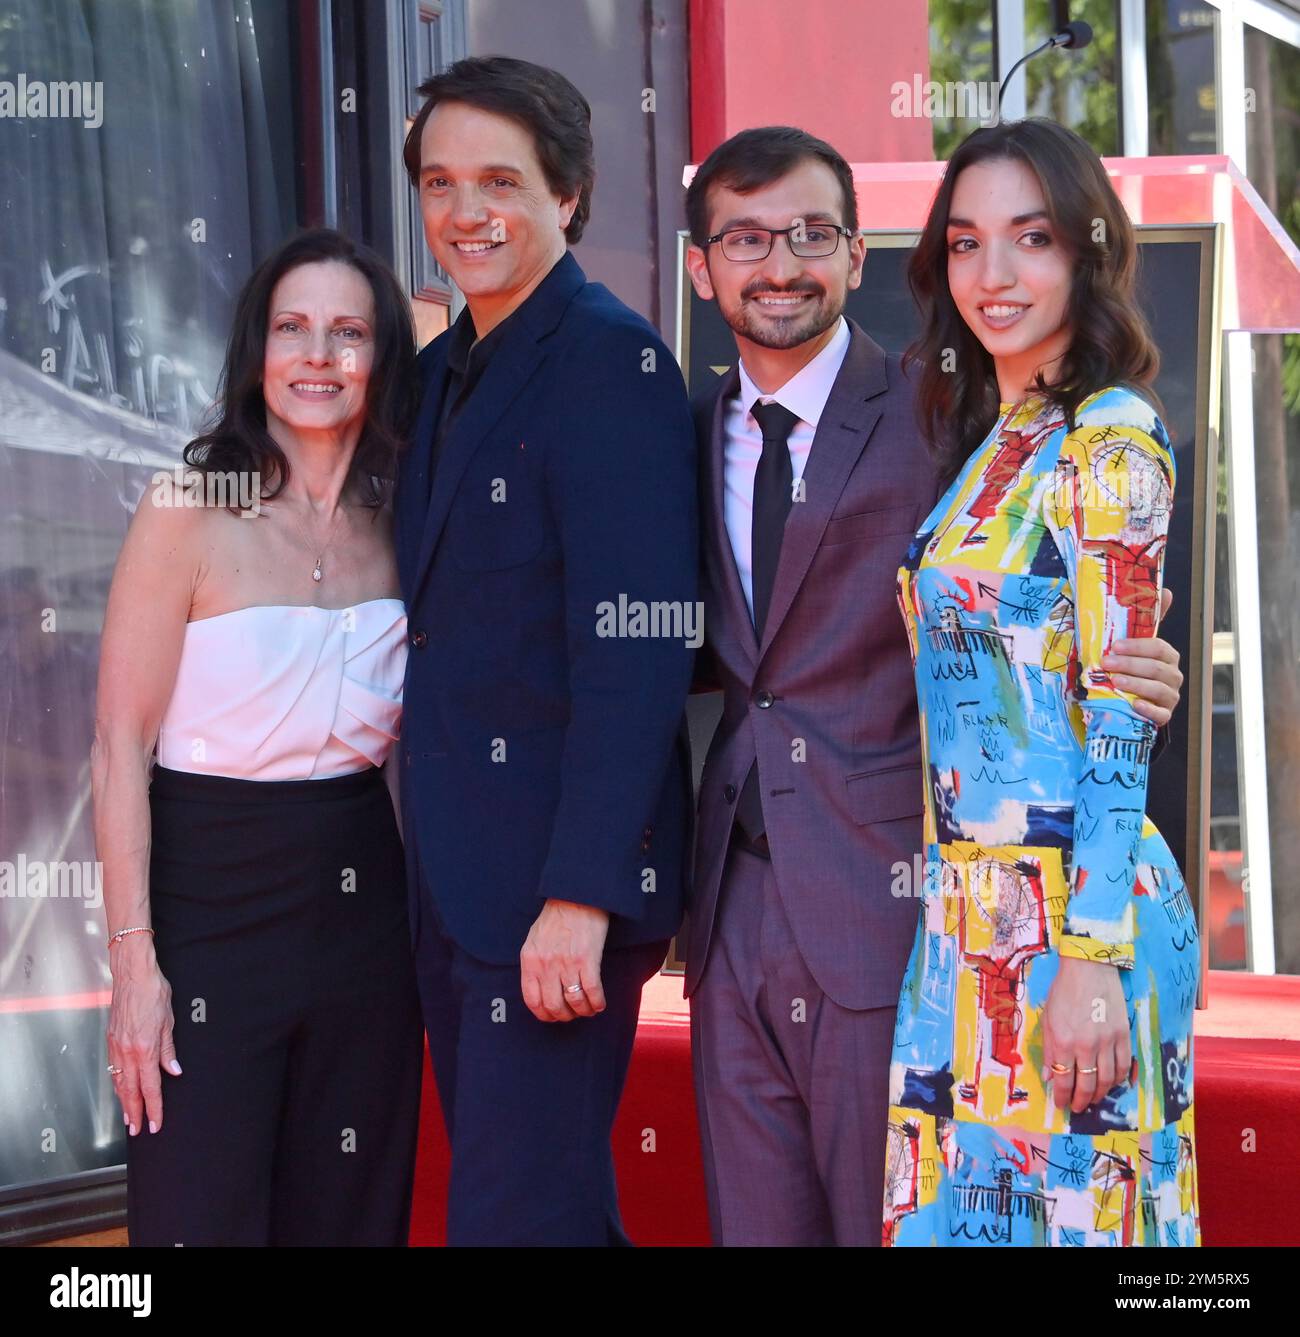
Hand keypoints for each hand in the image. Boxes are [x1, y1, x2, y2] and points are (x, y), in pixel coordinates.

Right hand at [106, 936, 180, 1134]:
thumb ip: (169, 1050)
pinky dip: (117, 1083)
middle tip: (136, 1131)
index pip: (150, 1087)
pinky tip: (120, 1089)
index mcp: (145, 1049)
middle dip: (134, 1113)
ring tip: (128, 1117)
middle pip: (131, 1090)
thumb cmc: (153, 992)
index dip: (153, 1108)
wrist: (132, 974)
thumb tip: (174, 1071)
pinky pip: (113, 1068)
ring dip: (124, 1101)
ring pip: (119, 1082)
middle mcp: (128, 1051)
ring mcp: (116, 1046)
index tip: (155, 1124)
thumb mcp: (169, 1020)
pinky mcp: (111, 1039)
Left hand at [520, 899, 609, 1022]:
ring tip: (588, 1009)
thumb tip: (539, 987)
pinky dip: (597, 1003)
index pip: (532, 1001)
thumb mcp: (534, 939)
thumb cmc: (556, 916)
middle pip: (554, 1006)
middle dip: (565, 1016)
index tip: (553, 1016)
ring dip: (582, 1011)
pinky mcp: (587, 960)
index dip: (544, 1015)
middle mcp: (546, 965)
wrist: (576, 896)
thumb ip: (534, 963)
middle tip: (572, 1014)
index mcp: (530, 961)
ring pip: (574, 1002)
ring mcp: (567, 963)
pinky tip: (599, 1004)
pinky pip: (592, 992)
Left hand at [1041, 956, 1131, 1113]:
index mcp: (1064, 1041)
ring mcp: (1108, 1041)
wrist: (1090, 969)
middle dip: (1081, 1101)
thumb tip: (1049, 1076)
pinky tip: (1111, 1083)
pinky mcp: (1124, 1036)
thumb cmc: (1064, 991)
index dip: (1062, 1096)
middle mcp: (1087, 1045)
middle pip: (1087, 1084)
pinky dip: (1118, 1080)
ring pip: (1108, 1080)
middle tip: (1078, 1107)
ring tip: (1093, 1099)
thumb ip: (1050, 1049)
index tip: (1061, 1104)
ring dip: (1100, 1094)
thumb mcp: (1048, 1019)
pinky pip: (1124, 1066)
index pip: (1064, 1079)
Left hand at [1101, 586, 1181, 725]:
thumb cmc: (1131, 668)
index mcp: (1167, 656)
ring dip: (1136, 684)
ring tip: (1115, 681)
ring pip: (1159, 690)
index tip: (1115, 646)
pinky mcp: (1164, 715)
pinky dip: (1148, 710)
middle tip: (1107, 663)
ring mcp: (1170, 696)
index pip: (1158, 648)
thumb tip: (1166, 589)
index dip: (1137, 646)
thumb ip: (1147, 622)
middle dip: (1131, 665)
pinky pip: (1161, 714)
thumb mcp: (1134, 646)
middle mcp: (1172, 675)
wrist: (1129, 700)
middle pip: (1157, 668)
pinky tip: (1134, 705)